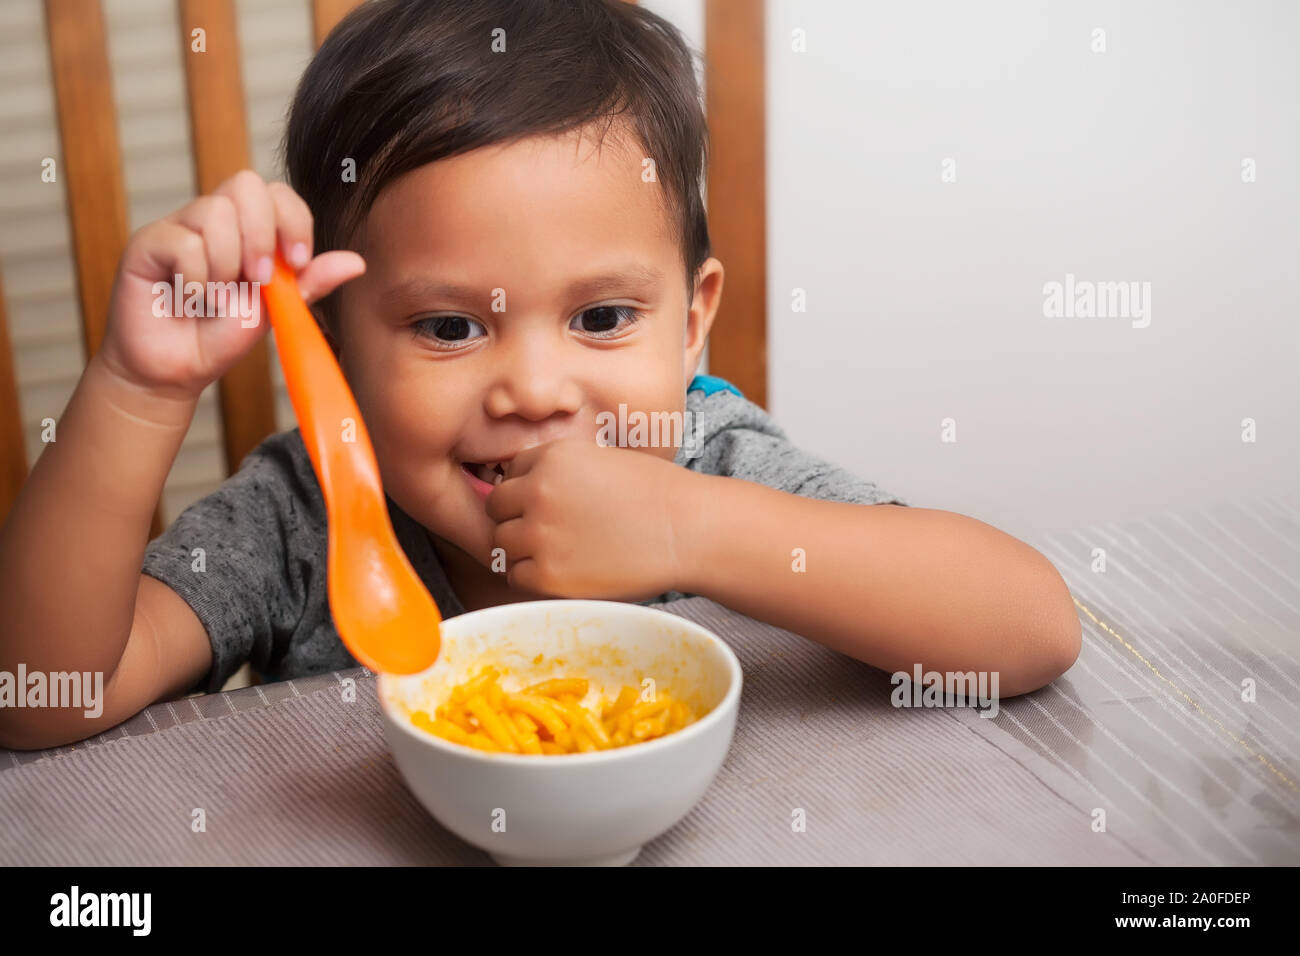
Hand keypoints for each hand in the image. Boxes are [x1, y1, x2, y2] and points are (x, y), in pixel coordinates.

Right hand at [99, 169, 364, 398]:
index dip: (294, 221)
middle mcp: (213, 219)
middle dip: (262, 235)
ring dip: (227, 264)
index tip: (298, 263)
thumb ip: (310, 282)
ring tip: (217, 296)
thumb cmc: (220, 336)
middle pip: (246, 184)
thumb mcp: (277, 309)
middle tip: (258, 279)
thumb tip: (356, 262)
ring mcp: (178, 226)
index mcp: (248, 230)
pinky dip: (196, 277)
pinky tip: (191, 296)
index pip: (277, 193)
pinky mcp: (147, 243)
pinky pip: (183, 241)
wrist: (177, 371)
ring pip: (215, 212)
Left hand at [484, 438, 698, 599]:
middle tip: (547, 533)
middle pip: (497, 509)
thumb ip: (562, 470)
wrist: (688, 530)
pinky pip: (517, 577)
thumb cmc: (657, 494)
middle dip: (516, 519)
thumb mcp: (603, 459)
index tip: (546, 506)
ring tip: (559, 554)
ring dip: (522, 550)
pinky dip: (534, 577)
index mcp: (552, 457)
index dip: (526, 491)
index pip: (510, 474)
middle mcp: (537, 491)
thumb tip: (527, 488)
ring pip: (502, 544)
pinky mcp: (548, 574)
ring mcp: (539, 533)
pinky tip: (565, 572)